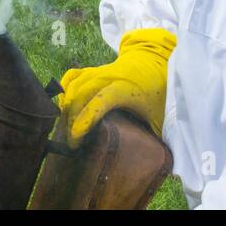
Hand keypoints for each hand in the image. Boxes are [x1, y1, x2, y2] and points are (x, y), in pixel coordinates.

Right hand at [56, 28, 176, 147]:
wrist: (157, 60)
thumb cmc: (160, 91)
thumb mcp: (161, 116)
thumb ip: (153, 138)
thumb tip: (151, 165)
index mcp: (127, 88)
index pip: (100, 101)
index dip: (85, 120)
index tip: (75, 139)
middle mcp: (110, 76)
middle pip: (82, 94)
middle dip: (71, 119)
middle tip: (71, 142)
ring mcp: (100, 71)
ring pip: (75, 85)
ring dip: (67, 106)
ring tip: (67, 128)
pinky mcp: (94, 69)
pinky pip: (74, 76)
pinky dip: (66, 89)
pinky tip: (64, 105)